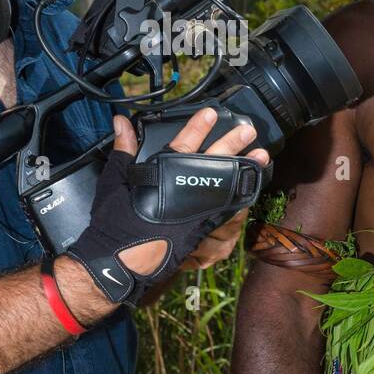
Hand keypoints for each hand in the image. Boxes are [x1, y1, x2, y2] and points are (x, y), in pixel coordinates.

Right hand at [110, 108, 268, 275]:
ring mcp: (195, 213)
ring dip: (244, 170)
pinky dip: (239, 196)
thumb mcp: (114, 180)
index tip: (211, 112)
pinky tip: (251, 186)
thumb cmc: (112, 223)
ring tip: (260, 157)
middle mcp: (182, 193)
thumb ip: (123, 148)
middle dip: (232, 143)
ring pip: (225, 186)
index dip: (197, 127)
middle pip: (212, 162)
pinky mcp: (201, 230)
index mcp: (161, 176)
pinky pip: (226, 210)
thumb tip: (121, 120)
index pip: (182, 144)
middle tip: (248, 131)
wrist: (117, 261)